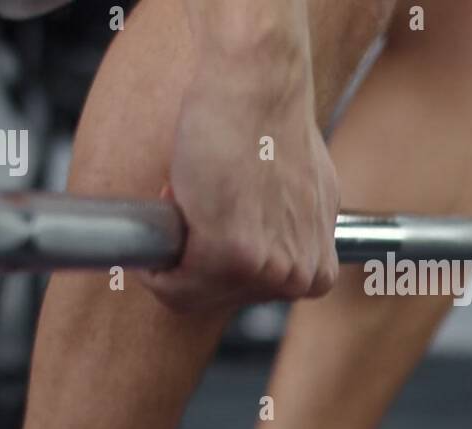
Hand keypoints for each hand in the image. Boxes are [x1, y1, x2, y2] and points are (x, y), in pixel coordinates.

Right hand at [141, 57, 339, 312]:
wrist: (259, 86)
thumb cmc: (272, 126)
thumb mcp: (302, 197)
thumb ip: (286, 234)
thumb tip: (265, 242)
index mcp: (316, 269)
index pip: (244, 296)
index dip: (213, 256)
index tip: (212, 218)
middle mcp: (299, 277)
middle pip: (215, 299)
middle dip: (191, 253)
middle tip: (200, 200)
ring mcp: (268, 271)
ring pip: (189, 294)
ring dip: (173, 247)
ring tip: (195, 193)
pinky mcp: (232, 256)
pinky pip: (171, 285)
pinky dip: (155, 254)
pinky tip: (176, 201)